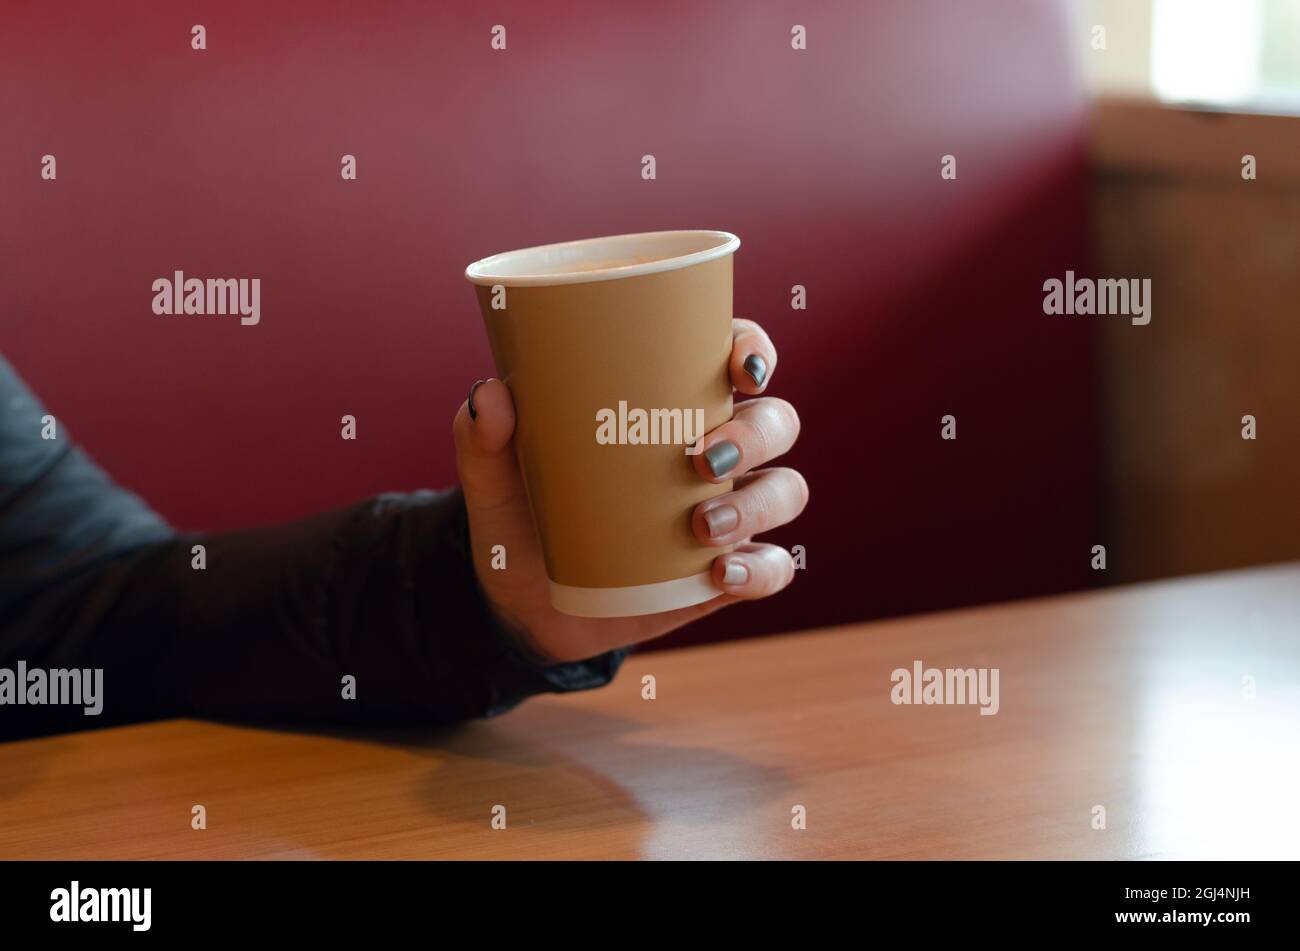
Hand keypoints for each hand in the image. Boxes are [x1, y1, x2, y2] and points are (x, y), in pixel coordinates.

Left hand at [452, 318, 807, 662]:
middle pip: (776, 421)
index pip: (733, 358)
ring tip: (702, 526)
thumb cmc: (521, 519)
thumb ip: (482, 439)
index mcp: (669, 405)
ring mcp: (728, 512)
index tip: (740, 366)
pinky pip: (772, 567)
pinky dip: (760, 571)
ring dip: (759, 503)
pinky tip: (720, 575)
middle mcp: (713, 450)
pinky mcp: (726, 573)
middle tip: (703, 460)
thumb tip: (489, 395)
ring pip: (786, 490)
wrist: (522, 606)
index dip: (753, 350)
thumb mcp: (495, 480)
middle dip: (757, 432)